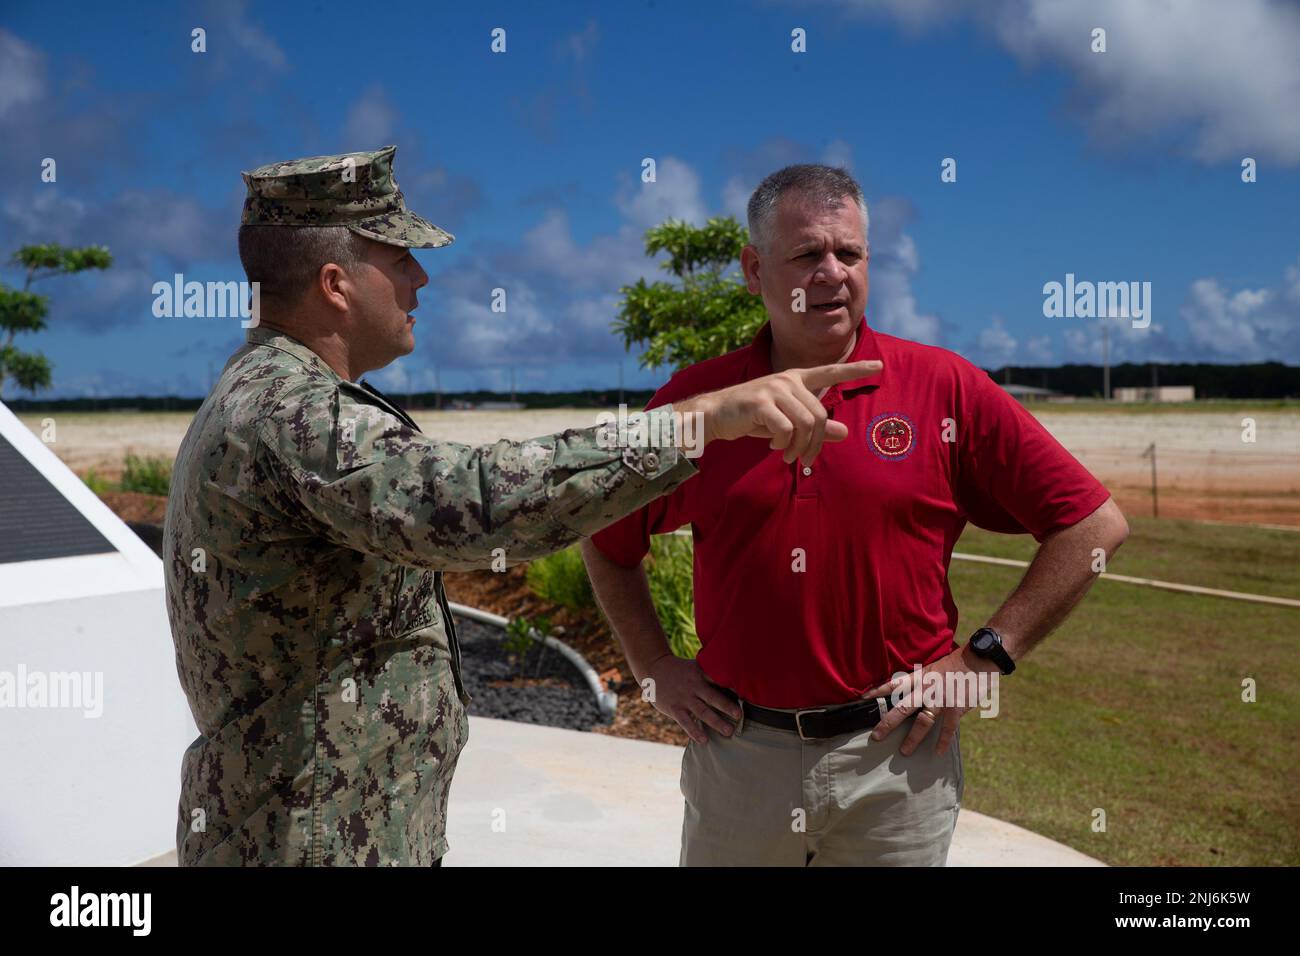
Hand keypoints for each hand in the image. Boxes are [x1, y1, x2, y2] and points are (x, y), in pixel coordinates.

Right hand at [642, 654, 742, 744]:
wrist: (653, 667)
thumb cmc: (680, 669)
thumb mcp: (695, 666)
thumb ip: (710, 675)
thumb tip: (734, 684)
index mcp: (700, 673)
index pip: (718, 679)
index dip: (732, 686)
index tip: (745, 694)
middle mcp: (693, 686)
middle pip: (713, 697)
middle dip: (727, 707)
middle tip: (740, 716)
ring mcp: (684, 698)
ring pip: (702, 711)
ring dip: (716, 722)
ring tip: (729, 732)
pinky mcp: (674, 708)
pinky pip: (686, 722)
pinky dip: (695, 731)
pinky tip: (704, 740)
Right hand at [677, 360, 881, 465]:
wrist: (715, 415)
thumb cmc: (752, 417)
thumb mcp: (786, 421)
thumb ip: (815, 426)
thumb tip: (844, 432)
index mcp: (796, 380)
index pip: (830, 372)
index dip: (856, 370)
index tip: (880, 366)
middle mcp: (788, 380)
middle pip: (818, 415)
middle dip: (814, 443)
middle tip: (802, 458)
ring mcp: (774, 389)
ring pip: (805, 423)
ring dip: (798, 446)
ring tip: (787, 455)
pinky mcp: (761, 403)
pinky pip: (785, 429)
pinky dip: (782, 443)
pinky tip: (773, 445)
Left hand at [861, 645, 991, 756]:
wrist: (979, 659)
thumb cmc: (957, 662)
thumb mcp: (934, 667)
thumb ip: (922, 680)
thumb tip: (910, 692)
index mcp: (921, 677)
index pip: (894, 684)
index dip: (878, 691)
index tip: (863, 699)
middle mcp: (928, 689)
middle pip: (903, 708)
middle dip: (888, 723)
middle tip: (876, 737)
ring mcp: (942, 700)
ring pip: (922, 722)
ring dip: (912, 738)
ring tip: (903, 752)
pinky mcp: (956, 708)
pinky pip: (948, 729)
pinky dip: (942, 742)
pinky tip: (936, 753)